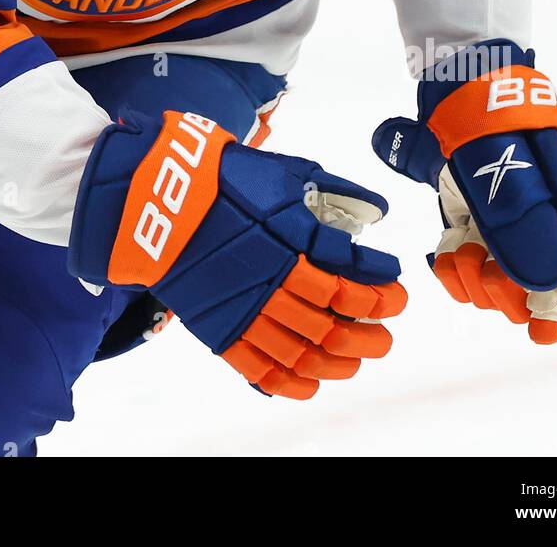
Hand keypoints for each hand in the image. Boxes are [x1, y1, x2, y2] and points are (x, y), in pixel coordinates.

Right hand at [70, 110, 405, 398]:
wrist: (160, 200)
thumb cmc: (226, 179)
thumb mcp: (285, 173)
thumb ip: (332, 190)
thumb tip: (376, 208)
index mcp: (290, 242)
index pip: (350, 279)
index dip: (381, 289)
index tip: (396, 287)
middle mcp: (271, 282)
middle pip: (334, 324)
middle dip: (371, 331)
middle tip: (388, 329)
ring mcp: (244, 310)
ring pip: (304, 353)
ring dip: (341, 361)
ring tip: (360, 357)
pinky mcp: (219, 328)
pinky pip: (260, 369)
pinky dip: (291, 383)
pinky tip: (313, 383)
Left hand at [371, 40, 556, 343]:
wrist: (455, 81)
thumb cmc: (489, 119)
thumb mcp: (505, 167)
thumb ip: (525, 222)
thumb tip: (548, 281)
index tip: (541, 331)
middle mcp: (537, 219)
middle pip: (531, 285)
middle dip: (503, 290)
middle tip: (478, 265)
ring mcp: (501, 218)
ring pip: (494, 277)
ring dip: (471, 276)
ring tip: (455, 250)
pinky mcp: (469, 213)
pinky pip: (464, 258)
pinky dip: (450, 265)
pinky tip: (440, 254)